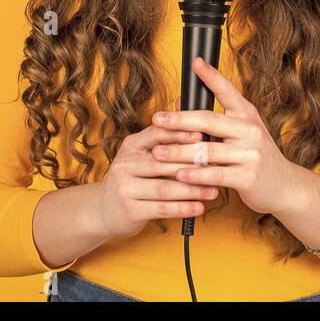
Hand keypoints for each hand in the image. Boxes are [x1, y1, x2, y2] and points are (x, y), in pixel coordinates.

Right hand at [92, 123, 220, 239]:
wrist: (104, 210)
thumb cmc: (133, 178)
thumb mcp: (141, 155)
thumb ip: (164, 139)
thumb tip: (187, 110)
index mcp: (131, 146)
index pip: (156, 134)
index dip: (179, 134)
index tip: (201, 135)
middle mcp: (125, 164)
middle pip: (162, 162)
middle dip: (191, 164)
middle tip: (215, 166)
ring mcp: (125, 188)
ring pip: (164, 187)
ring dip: (191, 190)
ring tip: (213, 190)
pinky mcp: (130, 210)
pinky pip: (161, 208)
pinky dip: (182, 209)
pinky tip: (198, 208)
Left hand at [149, 56, 299, 216]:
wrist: (285, 186)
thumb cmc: (254, 156)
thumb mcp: (239, 132)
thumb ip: (212, 119)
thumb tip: (179, 101)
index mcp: (247, 114)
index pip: (227, 91)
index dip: (211, 76)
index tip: (196, 62)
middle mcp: (250, 130)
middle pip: (208, 120)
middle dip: (178, 120)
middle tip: (156, 119)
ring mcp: (250, 153)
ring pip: (207, 150)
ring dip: (178, 152)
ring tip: (157, 153)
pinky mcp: (249, 177)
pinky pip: (215, 174)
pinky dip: (195, 175)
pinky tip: (179, 175)